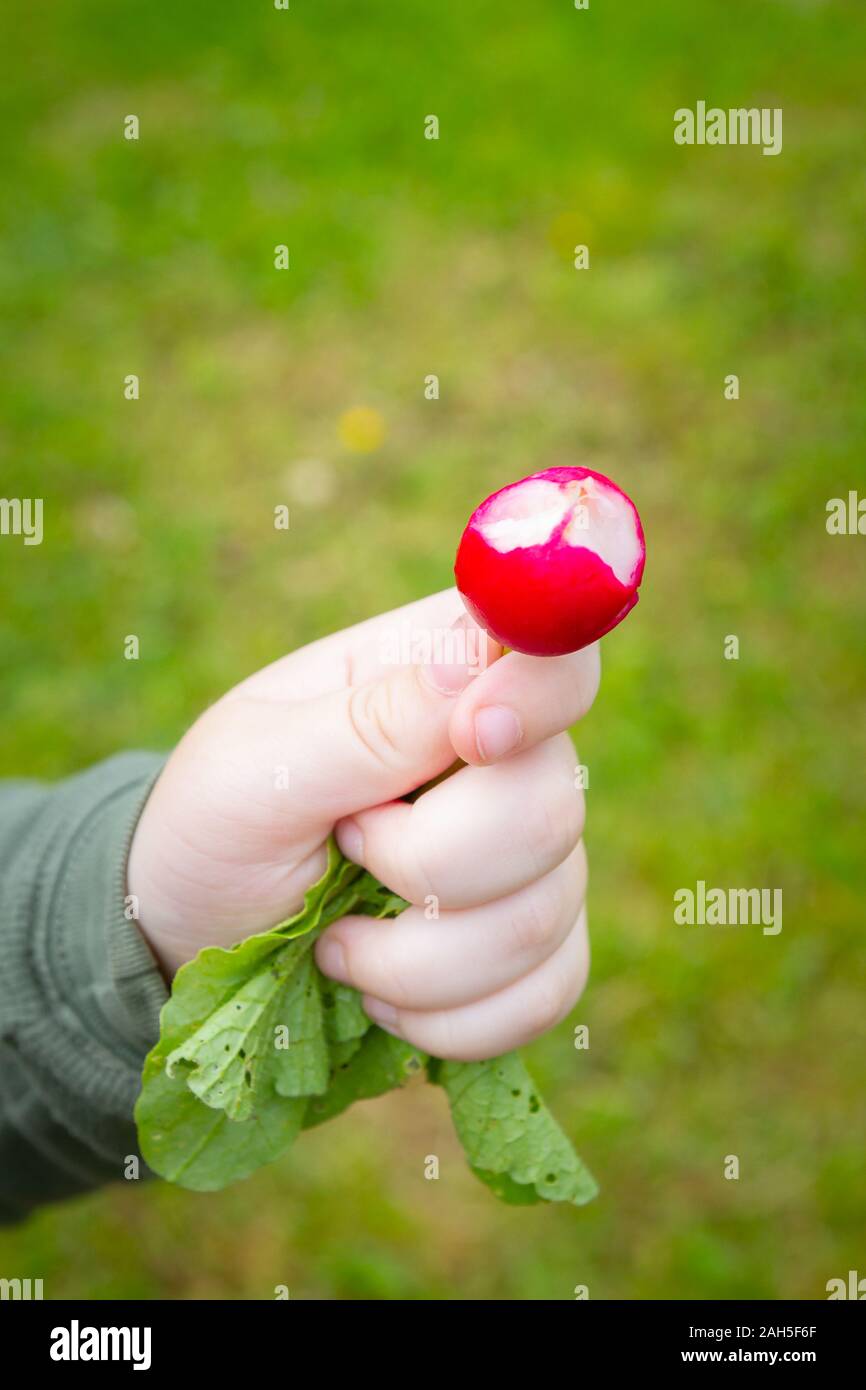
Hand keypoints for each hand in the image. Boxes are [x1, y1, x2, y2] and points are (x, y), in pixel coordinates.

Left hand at [128, 589, 598, 1059]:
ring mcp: (531, 854)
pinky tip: (381, 999)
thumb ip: (365, 725)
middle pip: (553, 809)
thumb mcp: (255, 769)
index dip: (538, 696)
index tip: (471, 741)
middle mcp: (509, 755)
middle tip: (343, 854)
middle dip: (432, 868)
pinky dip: (456, 1019)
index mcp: (440, 672)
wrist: (196, 935)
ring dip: (421, 962)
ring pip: (547, 914)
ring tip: (336, 944)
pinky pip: (549, 990)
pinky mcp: (533, 945)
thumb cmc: (214, 824)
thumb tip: (476, 667)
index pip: (553, 656)